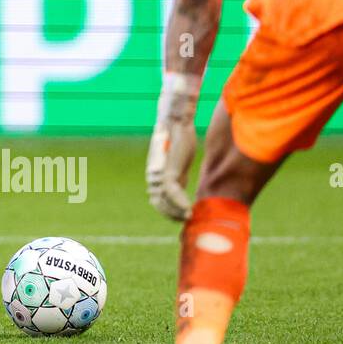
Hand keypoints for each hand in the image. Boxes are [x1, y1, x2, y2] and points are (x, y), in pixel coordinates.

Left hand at [146, 73, 200, 220]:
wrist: (176, 122)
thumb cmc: (180, 141)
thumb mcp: (178, 164)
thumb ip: (177, 177)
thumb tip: (180, 190)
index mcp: (155, 176)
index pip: (156, 200)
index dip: (167, 212)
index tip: (180, 218)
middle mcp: (153, 176)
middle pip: (158, 203)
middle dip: (171, 214)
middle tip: (185, 220)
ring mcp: (158, 173)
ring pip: (163, 200)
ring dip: (176, 211)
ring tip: (188, 216)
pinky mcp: (166, 169)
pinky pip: (170, 192)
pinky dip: (179, 203)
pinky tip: (189, 209)